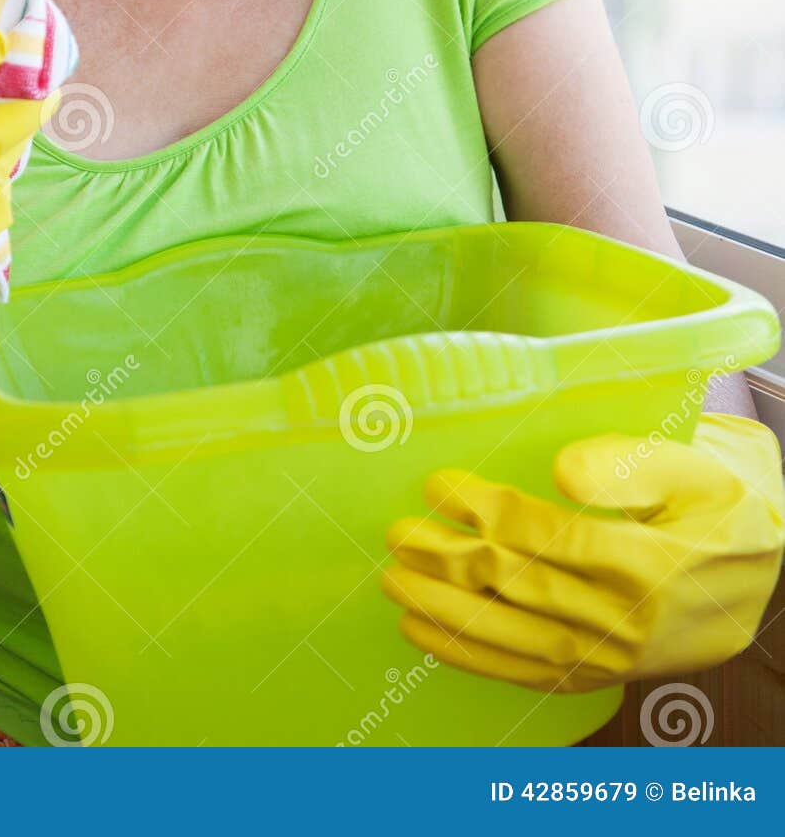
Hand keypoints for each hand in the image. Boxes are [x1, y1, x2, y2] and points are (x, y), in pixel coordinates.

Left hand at [381, 413, 784, 692]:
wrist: (771, 561)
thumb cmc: (723, 498)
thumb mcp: (694, 464)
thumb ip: (628, 464)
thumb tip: (559, 472)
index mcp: (649, 562)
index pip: (546, 537)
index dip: (485, 510)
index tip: (438, 484)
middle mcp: (627, 620)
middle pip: (518, 588)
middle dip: (448, 560)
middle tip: (396, 533)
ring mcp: (614, 657)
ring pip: (513, 638)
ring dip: (445, 612)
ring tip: (393, 582)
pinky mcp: (604, 675)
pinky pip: (526, 674)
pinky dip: (471, 656)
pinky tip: (425, 635)